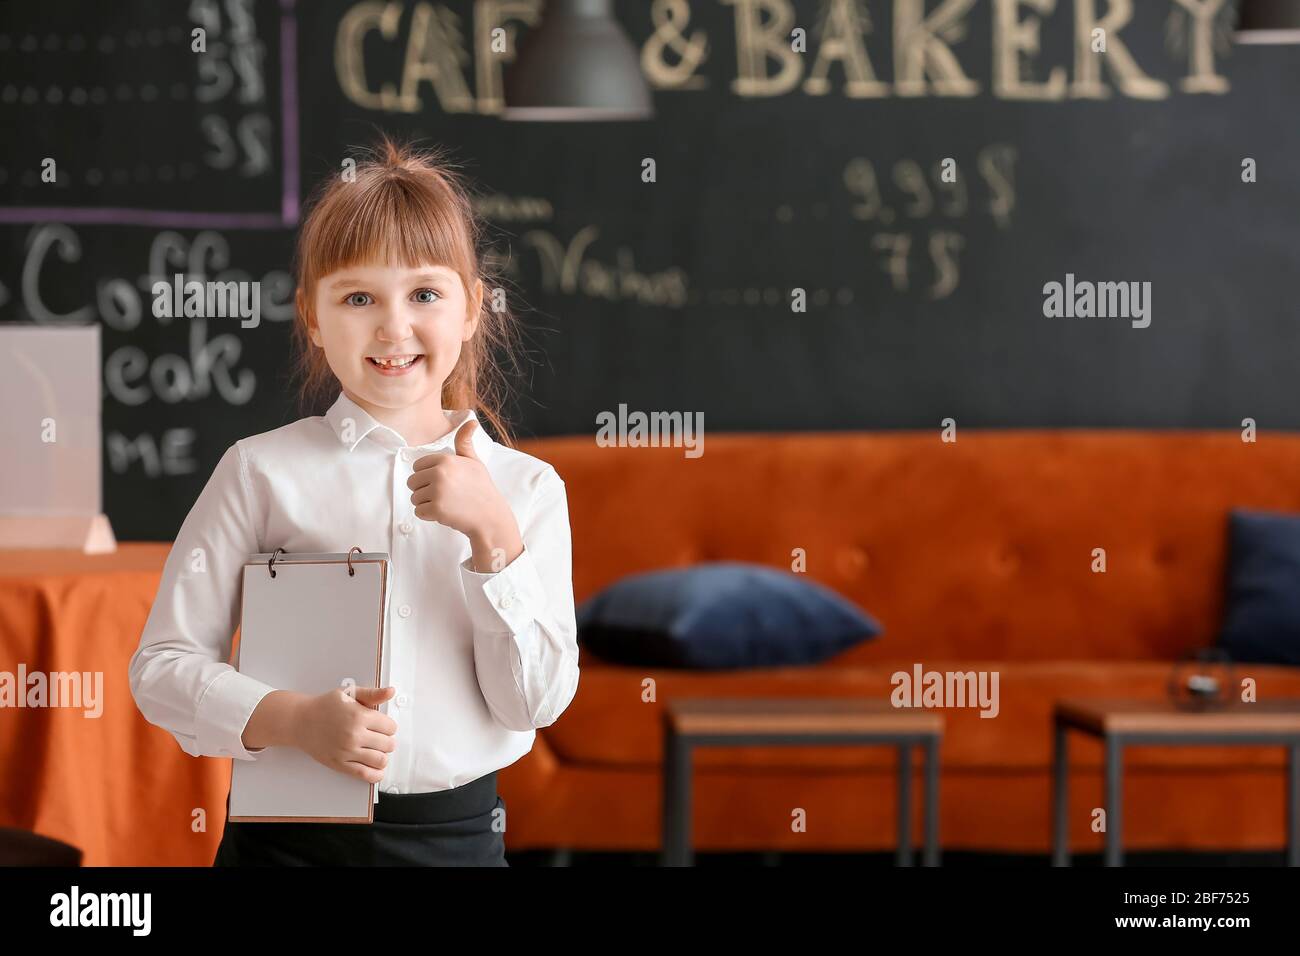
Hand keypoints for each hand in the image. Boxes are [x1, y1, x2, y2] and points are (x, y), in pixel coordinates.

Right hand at [295, 685, 397, 783]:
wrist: (301, 721)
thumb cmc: (325, 706)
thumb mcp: (349, 693)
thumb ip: (372, 693)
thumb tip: (390, 692)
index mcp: (359, 716)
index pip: (391, 727)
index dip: (389, 726)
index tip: (383, 726)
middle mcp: (354, 735)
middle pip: (388, 744)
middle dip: (387, 741)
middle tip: (380, 738)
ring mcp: (347, 751)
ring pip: (380, 760)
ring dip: (383, 756)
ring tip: (377, 750)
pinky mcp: (339, 764)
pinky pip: (364, 774)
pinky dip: (375, 774)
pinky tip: (377, 769)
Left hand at [405, 420, 512, 541]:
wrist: (490, 516)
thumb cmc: (481, 488)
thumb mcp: (474, 462)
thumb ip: (465, 442)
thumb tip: (471, 421)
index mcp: (445, 459)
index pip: (417, 466)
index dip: (428, 475)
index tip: (445, 481)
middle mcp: (440, 473)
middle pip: (412, 482)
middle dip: (424, 490)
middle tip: (445, 494)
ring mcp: (437, 492)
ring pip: (414, 498)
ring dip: (427, 503)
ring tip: (447, 503)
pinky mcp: (436, 510)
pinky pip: (418, 512)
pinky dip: (429, 515)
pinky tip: (445, 513)